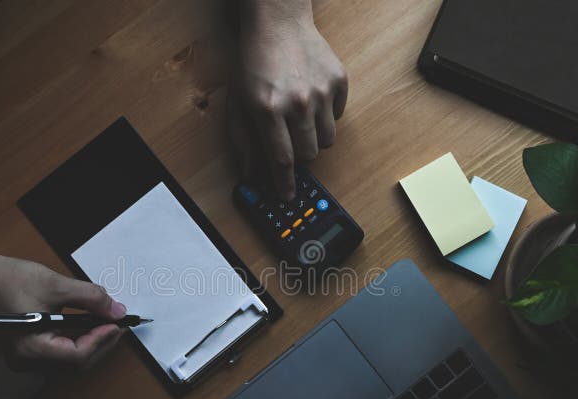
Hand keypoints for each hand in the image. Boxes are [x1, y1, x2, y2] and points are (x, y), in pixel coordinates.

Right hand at [0, 226, 125, 366]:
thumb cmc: (10, 280)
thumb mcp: (56, 286)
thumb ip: (91, 298)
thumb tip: (118, 310)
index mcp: (33, 350)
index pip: (79, 354)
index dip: (103, 340)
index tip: (120, 323)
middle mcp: (28, 362)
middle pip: (76, 363)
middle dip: (101, 344)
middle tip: (119, 324)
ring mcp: (26, 359)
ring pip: (69, 361)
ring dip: (92, 344)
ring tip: (107, 323)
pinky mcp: (27, 350)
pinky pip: (59, 353)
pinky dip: (78, 341)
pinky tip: (88, 326)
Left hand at [228, 0, 347, 199]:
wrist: (277, 22)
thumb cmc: (253, 62)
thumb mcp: (238, 103)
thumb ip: (243, 141)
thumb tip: (250, 175)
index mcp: (268, 110)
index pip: (281, 161)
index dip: (284, 184)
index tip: (287, 197)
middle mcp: (297, 103)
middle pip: (308, 155)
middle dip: (299, 158)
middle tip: (289, 145)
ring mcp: (321, 91)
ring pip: (327, 140)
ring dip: (314, 139)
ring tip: (300, 120)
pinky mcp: (339, 81)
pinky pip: (338, 116)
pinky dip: (326, 115)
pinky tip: (311, 99)